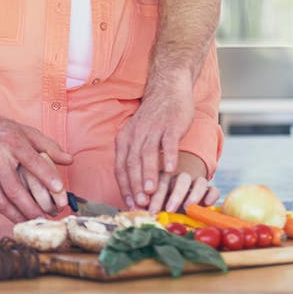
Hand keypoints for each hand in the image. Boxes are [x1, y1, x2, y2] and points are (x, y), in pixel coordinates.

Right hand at [0, 112, 72, 222]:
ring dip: (18, 215)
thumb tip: (70, 160)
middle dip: (32, 207)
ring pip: (1, 201)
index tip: (60, 189)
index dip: (47, 176)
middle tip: (46, 217)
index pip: (33, 162)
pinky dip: (5, 212)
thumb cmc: (2, 132)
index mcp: (12, 143)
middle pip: (15, 189)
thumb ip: (49, 147)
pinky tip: (16, 216)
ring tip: (32, 222)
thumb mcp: (26, 132)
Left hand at [114, 76, 193, 208]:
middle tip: (141, 203)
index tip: (130, 204)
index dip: (124, 187)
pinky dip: (168, 156)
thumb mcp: (137, 136)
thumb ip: (134, 157)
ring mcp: (153, 128)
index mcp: (125, 139)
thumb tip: (134, 187)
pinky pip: (168, 142)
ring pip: (148, 154)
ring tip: (152, 192)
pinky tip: (172, 169)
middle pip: (132, 163)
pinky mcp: (170, 124)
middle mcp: (136, 134)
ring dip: (149, 174)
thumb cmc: (154, 118)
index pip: (120, 167)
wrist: (168, 89)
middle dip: (135, 185)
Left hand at [147, 171, 218, 213]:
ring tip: (188, 207)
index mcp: (166, 178)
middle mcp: (182, 178)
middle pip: (181, 179)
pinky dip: (211, 196)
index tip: (152, 211)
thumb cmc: (162, 205)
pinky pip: (213, 189)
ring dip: (194, 194)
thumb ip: (146, 206)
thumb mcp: (153, 204)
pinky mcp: (209, 191)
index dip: (156, 197)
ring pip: (200, 182)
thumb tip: (134, 210)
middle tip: (170, 209)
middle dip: (175, 195)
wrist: (181, 203)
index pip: (161, 182)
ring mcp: (197, 184)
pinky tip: (205, 205)